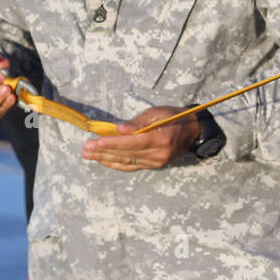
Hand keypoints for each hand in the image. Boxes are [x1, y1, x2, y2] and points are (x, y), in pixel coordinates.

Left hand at [82, 105, 198, 171]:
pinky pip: (132, 167)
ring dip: (105, 159)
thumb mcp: (158, 113)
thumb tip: (120, 129)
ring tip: (88, 155)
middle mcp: (159, 154)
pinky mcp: (154, 166)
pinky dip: (116, 164)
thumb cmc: (174, 117)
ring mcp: (157, 162)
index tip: (97, 142)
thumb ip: (138, 123)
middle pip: (127, 154)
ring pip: (127, 163)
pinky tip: (103, 160)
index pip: (133, 143)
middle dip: (104, 152)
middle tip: (85, 149)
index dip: (114, 143)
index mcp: (162, 138)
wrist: (193, 131)